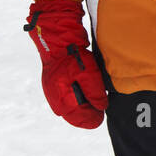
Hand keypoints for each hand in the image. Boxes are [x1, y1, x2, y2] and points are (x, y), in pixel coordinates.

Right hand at [25, 0, 107, 128]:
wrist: (58, 36)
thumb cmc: (73, 55)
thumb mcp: (88, 73)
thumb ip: (94, 93)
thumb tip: (101, 107)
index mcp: (61, 98)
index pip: (78, 118)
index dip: (92, 119)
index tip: (102, 117)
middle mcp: (55, 97)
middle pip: (73, 114)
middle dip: (87, 113)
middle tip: (101, 108)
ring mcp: (53, 90)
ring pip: (70, 106)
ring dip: (83, 105)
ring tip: (95, 99)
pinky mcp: (55, 83)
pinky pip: (68, 97)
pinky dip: (78, 97)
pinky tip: (86, 90)